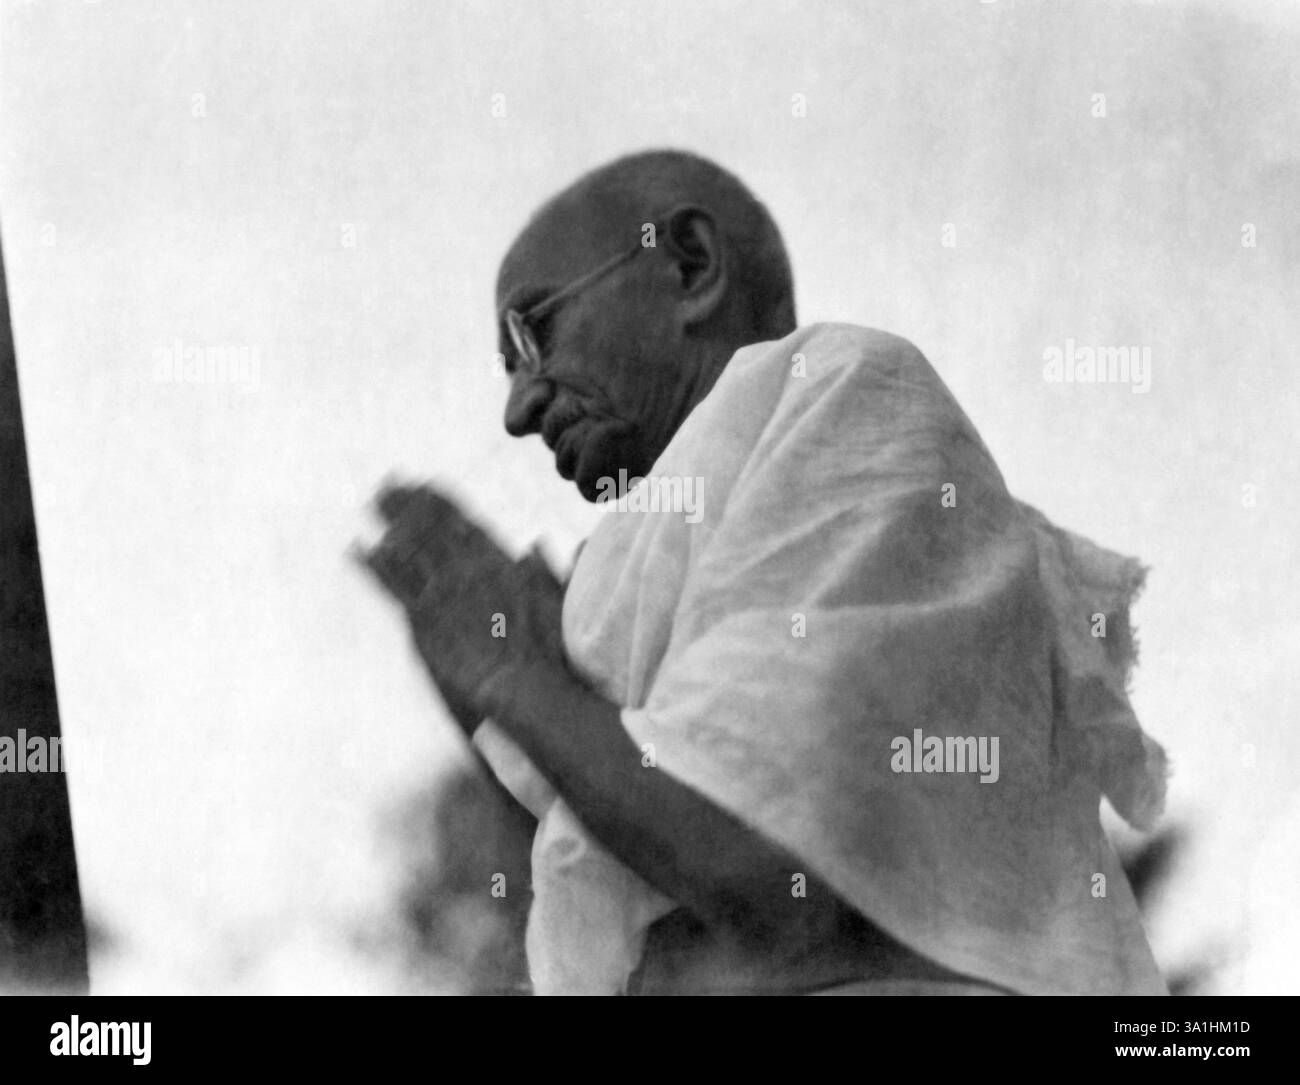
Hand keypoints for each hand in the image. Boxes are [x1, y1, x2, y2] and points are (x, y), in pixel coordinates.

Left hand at [356, 481, 567, 728]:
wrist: (524, 687)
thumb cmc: (548, 654)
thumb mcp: (556, 604)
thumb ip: (545, 570)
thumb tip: (536, 544)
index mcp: (498, 562)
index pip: (463, 521)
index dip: (440, 501)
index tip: (424, 483)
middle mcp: (466, 569)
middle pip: (431, 527)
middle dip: (409, 504)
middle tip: (389, 482)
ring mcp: (442, 592)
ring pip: (410, 547)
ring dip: (390, 522)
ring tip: (373, 502)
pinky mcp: (423, 620)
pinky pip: (392, 585)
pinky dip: (374, 565)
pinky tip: (359, 548)